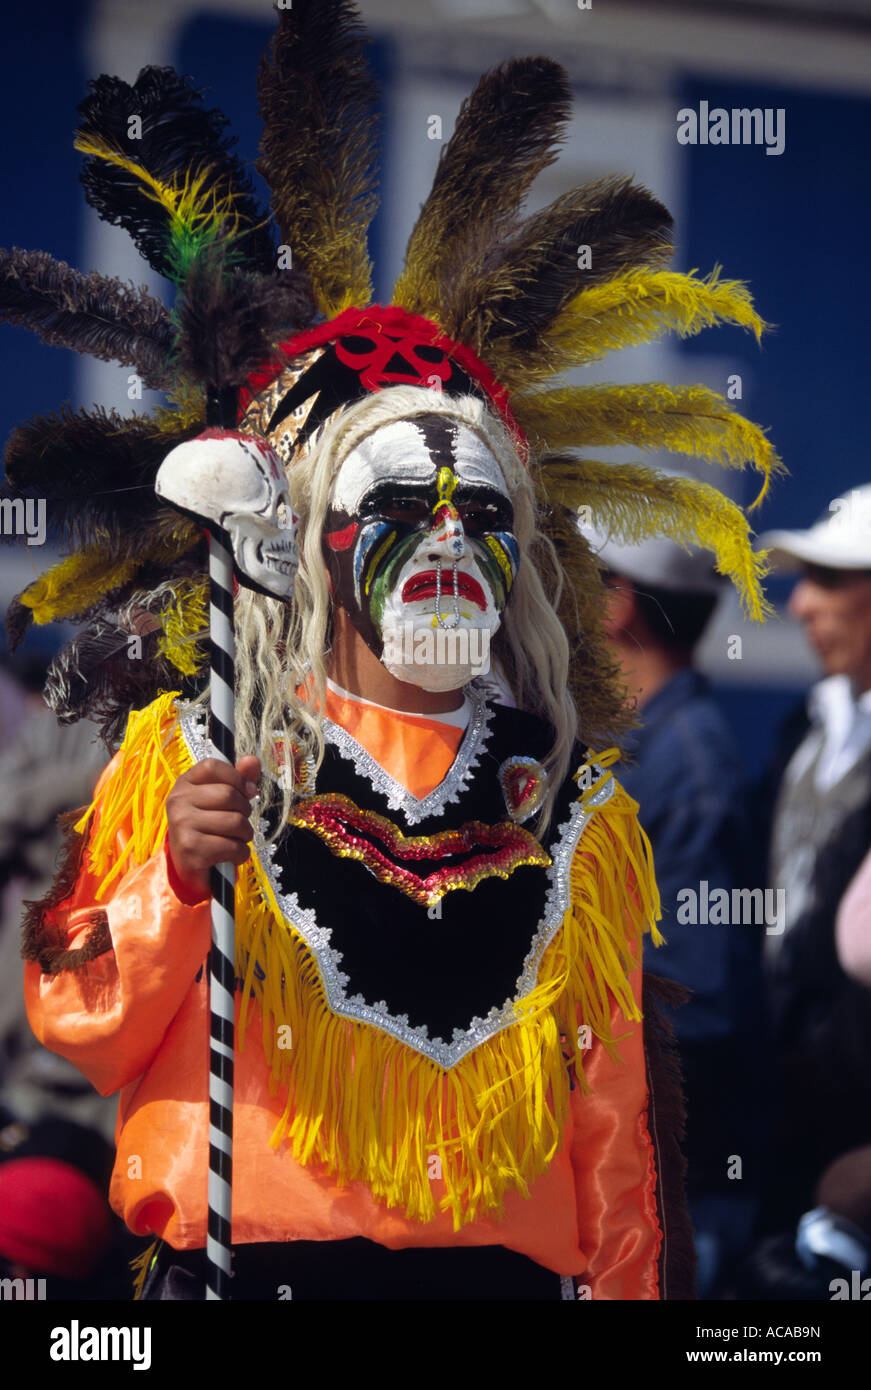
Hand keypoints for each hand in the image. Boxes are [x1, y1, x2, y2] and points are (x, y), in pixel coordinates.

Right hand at [166, 755, 261, 899]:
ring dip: (244, 835)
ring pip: (235, 821)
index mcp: (184, 784)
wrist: (188, 868)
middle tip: (239, 822)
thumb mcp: (220, 801)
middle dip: (245, 811)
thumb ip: (237, 779)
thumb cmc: (208, 828)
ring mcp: (182, 825)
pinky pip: (233, 846)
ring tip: (235, 839)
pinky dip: (240, 853)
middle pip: (228, 794)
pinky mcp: (191, 849)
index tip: (247, 791)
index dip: (237, 777)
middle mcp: (178, 801)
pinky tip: (231, 855)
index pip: (212, 766)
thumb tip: (253, 760)